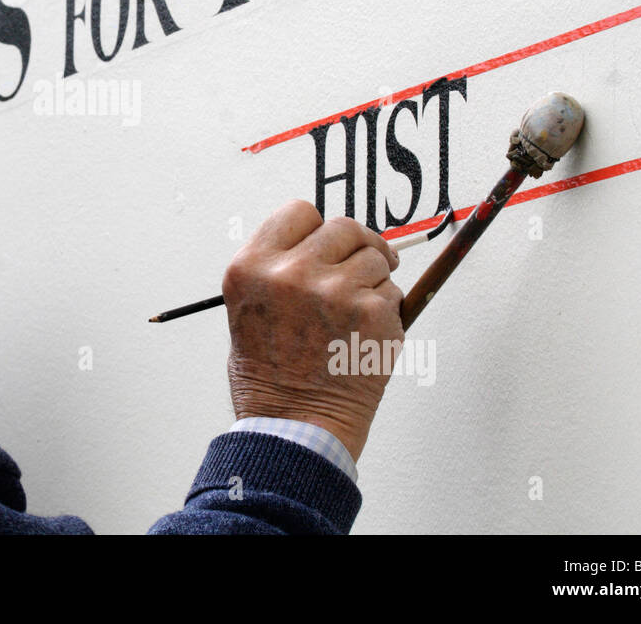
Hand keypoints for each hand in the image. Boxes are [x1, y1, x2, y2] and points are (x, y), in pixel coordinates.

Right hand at [222, 200, 403, 462]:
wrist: (292, 429)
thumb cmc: (269, 380)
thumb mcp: (247, 311)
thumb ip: (276, 271)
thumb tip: (317, 246)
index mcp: (252, 266)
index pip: (299, 211)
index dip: (317, 227)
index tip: (329, 242)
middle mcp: (291, 272)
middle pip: (343, 226)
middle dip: (356, 246)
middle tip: (362, 268)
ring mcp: (334, 290)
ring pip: (374, 257)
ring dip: (373, 280)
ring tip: (353, 318)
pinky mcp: (372, 312)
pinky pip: (393, 292)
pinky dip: (387, 312)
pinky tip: (364, 337)